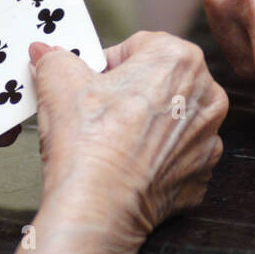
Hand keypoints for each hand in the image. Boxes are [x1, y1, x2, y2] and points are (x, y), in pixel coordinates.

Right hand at [28, 33, 227, 251]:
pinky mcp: (202, 173)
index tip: (90, 82)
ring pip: (170, 118)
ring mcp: (209, 137)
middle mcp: (206, 94)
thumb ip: (55, 57)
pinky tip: (129, 165)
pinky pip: (176, 154)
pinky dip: (156, 158)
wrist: (100, 206)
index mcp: (179, 58)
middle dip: (130, 91)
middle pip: (159, 80)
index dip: (108, 63)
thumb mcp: (58, 81)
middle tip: (98, 110)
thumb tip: (45, 52)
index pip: (137, 46)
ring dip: (145, 123)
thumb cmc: (88, 141)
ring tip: (111, 140)